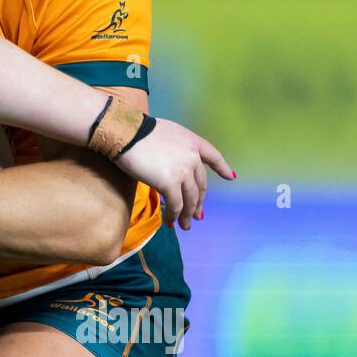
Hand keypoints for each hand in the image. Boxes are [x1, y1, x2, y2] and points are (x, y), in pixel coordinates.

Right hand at [113, 119, 234, 231]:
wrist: (126, 132)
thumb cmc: (136, 131)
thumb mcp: (164, 133)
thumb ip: (174, 148)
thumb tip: (169, 164)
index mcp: (192, 142)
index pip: (213, 156)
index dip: (222, 168)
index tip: (230, 176)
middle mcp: (192, 157)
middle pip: (200, 185)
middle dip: (199, 202)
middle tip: (197, 215)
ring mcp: (183, 171)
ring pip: (190, 199)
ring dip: (187, 215)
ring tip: (184, 226)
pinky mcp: (170, 184)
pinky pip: (175, 205)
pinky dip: (173, 216)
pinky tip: (169, 222)